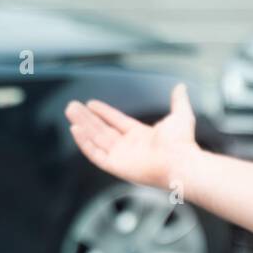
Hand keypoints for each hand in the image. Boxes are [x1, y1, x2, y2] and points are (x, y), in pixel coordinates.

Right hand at [65, 83, 199, 189]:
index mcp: (141, 136)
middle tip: (72, 106)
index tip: (90, 104)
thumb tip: (180, 87)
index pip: (117, 122)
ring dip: (82, 125)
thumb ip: (178, 100)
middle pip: (102, 129)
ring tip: (70, 112)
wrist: (181, 162)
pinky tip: (75, 129)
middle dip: (87, 118)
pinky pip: (95, 154)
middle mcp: (129, 147)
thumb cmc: (182, 143)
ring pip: (96, 138)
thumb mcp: (180, 115)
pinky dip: (85, 143)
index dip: (103, 112)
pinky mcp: (115, 166)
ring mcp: (121, 157)